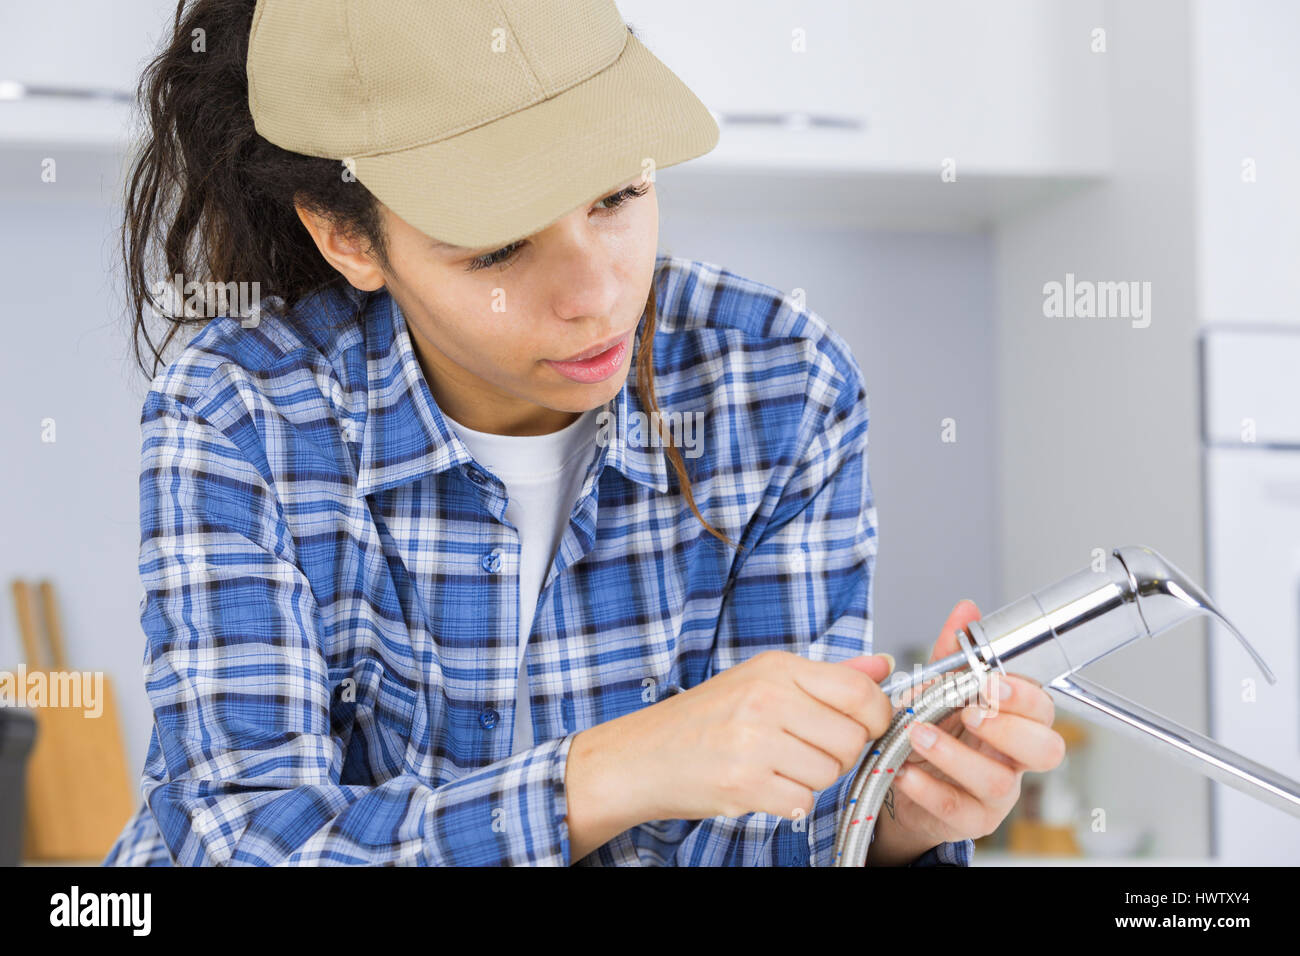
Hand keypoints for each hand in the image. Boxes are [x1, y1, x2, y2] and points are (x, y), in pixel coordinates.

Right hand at [623, 649, 896, 822]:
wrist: (642, 756)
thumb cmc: (704, 719)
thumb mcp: (763, 680)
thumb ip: (828, 676)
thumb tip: (882, 667)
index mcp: (777, 668)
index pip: (861, 692)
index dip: (876, 717)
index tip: (864, 727)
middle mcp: (767, 698)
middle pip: (851, 739)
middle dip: (838, 754)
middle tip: (804, 750)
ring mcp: (754, 741)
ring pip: (830, 773)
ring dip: (812, 779)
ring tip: (777, 765)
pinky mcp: (745, 782)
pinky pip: (803, 801)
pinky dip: (789, 801)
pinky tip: (762, 785)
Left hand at [863, 600, 1066, 864]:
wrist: (904, 783)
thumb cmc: (936, 732)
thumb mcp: (940, 689)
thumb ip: (954, 652)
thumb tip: (966, 610)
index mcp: (1014, 721)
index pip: (1043, 709)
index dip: (1024, 697)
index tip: (992, 682)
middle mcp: (1014, 759)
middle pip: (1046, 750)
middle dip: (1010, 729)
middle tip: (971, 712)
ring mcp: (996, 794)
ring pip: (999, 781)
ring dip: (956, 755)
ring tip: (918, 735)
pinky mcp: (970, 819)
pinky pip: (959, 808)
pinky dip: (929, 788)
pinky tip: (906, 772)